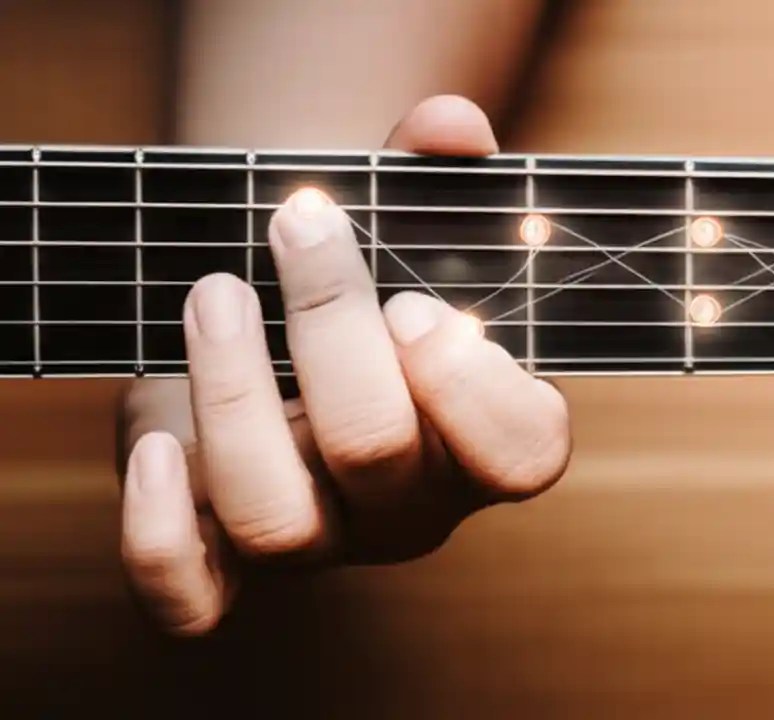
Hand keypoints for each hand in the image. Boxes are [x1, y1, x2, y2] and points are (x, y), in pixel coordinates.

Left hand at [116, 96, 570, 635]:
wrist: (279, 341)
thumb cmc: (365, 289)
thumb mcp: (405, 224)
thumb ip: (438, 172)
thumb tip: (449, 126)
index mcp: (483, 433)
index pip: (521, 455)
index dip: (470, 389)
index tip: (415, 303)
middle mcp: (410, 503)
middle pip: (378, 456)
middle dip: (331, 333)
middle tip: (302, 228)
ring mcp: (321, 540)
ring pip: (279, 522)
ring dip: (233, 397)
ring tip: (215, 295)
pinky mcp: (224, 561)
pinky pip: (192, 601)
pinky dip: (159, 534)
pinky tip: (155, 444)